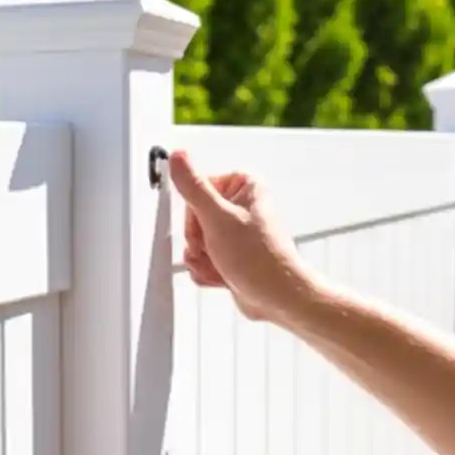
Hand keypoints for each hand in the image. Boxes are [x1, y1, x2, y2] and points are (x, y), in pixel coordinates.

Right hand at [168, 150, 314, 321]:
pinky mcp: (230, 254)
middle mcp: (240, 206)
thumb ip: (193, 186)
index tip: (205, 226)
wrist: (277, 297)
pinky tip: (223, 275)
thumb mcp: (218, 217)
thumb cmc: (260, 258)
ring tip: (222, 265)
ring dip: (202, 259)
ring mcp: (235, 232)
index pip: (197, 188)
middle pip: (193, 217)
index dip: (194, 213)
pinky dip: (208, 270)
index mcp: (243, 185)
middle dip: (198, 241)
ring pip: (195, 241)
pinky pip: (202, 258)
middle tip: (214, 249)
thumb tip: (178, 157)